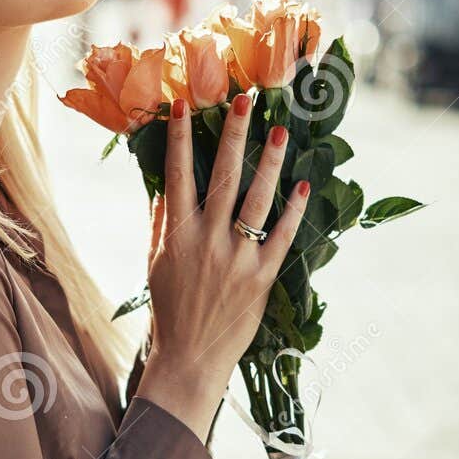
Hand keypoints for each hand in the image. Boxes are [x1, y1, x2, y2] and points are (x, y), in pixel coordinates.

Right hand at [134, 92, 308, 439]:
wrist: (190, 358)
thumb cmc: (170, 309)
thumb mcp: (156, 263)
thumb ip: (162, 222)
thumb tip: (163, 185)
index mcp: (177, 235)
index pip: (176, 175)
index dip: (178, 137)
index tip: (182, 104)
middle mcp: (207, 241)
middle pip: (221, 177)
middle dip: (232, 135)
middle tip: (243, 100)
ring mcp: (237, 259)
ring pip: (256, 200)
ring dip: (269, 162)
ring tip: (280, 130)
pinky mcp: (262, 278)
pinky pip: (281, 237)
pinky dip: (292, 211)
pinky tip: (301, 186)